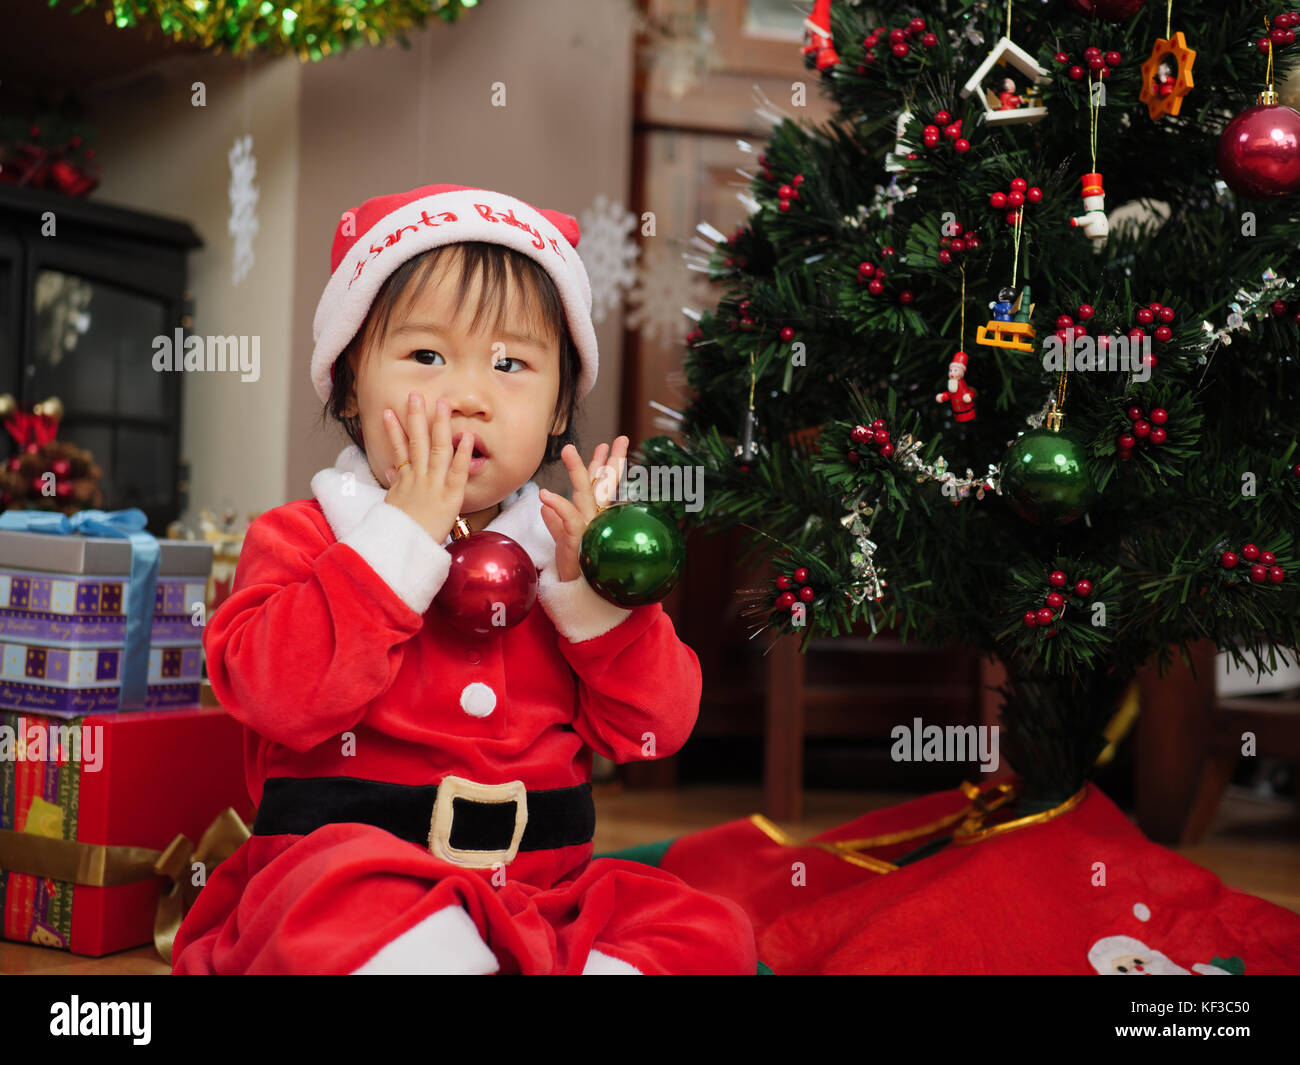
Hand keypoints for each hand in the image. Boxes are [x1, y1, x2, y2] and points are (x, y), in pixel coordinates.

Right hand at [381, 392, 473, 542]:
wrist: (404, 549)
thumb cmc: (399, 533)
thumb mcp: (392, 506)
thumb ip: (395, 485)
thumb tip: (391, 469)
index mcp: (404, 483)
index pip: (399, 451)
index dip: (395, 431)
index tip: (390, 412)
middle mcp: (418, 479)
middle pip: (417, 442)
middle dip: (417, 417)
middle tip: (416, 395)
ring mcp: (434, 485)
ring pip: (436, 449)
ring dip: (439, 425)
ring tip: (441, 403)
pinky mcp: (450, 496)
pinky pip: (458, 470)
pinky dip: (462, 453)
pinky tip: (467, 436)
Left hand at [539, 437, 628, 581]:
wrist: (577, 597)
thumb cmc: (573, 570)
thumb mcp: (561, 543)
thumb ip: (555, 523)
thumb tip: (544, 508)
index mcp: (593, 517)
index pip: (600, 486)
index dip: (604, 465)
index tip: (608, 444)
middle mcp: (595, 520)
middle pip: (604, 486)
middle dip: (611, 461)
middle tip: (618, 438)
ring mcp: (590, 529)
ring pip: (585, 495)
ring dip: (577, 471)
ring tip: (568, 450)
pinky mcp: (579, 541)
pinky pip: (569, 520)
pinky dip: (558, 506)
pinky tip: (545, 495)